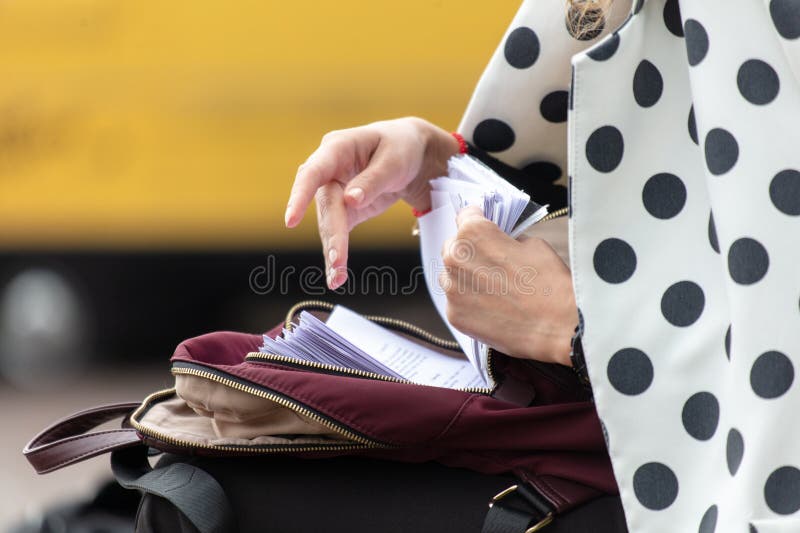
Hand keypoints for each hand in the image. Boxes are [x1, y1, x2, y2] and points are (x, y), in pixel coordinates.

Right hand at [285, 117, 459, 288]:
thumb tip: (351, 200)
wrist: (412, 154)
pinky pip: (337, 234)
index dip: (299, 196)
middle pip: (325, 206)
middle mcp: (329, 171)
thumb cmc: (401, 148)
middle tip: (337, 261)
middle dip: (331, 235)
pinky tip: (336, 276)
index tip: (291, 220)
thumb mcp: (394, 160)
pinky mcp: (345, 210)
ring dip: (332, 251)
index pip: (312, 172)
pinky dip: (337, 254)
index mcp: (337, 148)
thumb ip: (373, 179)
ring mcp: (334, 191)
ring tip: (337, 278)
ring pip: (328, 224)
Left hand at [439, 206, 576, 365]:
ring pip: (451, 276)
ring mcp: (452, 289)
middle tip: (491, 263)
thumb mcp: (532, 243)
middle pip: (453, 247)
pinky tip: (492, 307)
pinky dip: (469, 303)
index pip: (465, 216)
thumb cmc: (549, 283)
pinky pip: (456, 302)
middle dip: (469, 251)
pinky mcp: (454, 314)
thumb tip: (497, 242)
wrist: (558, 327)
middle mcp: (455, 259)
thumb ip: (505, 239)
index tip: (483, 227)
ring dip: (466, 278)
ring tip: (493, 289)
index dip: (478, 220)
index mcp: (473, 234)